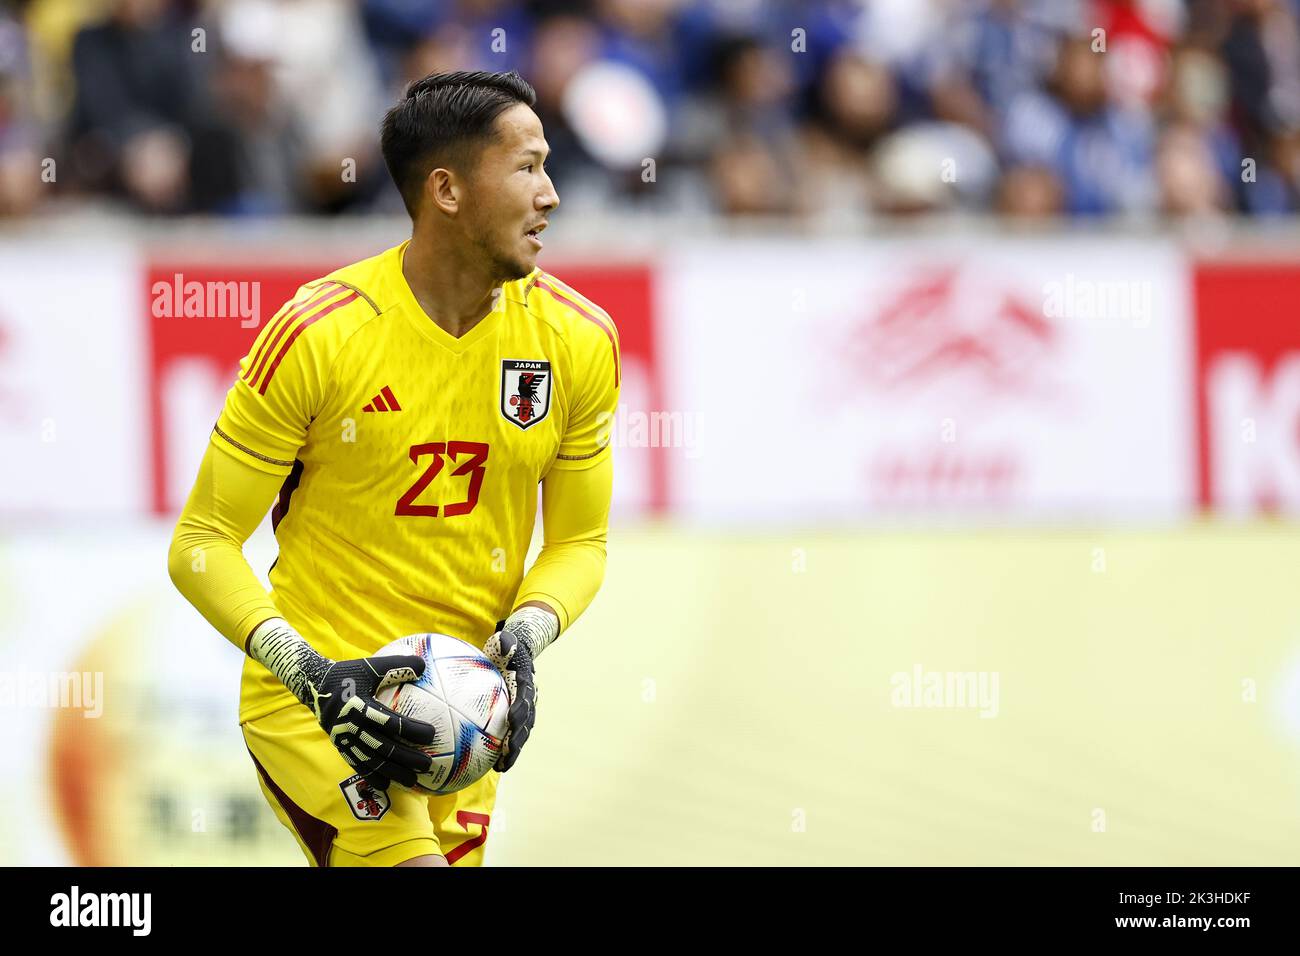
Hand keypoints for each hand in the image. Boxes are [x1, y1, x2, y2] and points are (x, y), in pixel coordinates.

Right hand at [247, 618, 434, 789]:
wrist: (314, 687)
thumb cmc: (347, 674)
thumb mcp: (370, 665)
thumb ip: (397, 665)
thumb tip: (424, 665)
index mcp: (361, 707)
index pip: (391, 723)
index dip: (412, 730)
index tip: (431, 735)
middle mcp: (352, 727)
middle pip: (384, 748)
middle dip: (407, 759)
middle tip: (428, 764)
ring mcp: (345, 740)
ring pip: (372, 762)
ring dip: (393, 773)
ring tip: (413, 780)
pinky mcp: (340, 747)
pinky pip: (358, 766)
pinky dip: (372, 777)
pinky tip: (387, 785)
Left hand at [482, 605, 558, 771]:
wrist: (518, 655)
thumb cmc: (507, 648)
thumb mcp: (506, 640)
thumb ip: (505, 641)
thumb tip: (502, 641)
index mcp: (525, 683)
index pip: (525, 697)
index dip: (520, 708)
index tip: (512, 718)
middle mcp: (528, 700)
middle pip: (526, 723)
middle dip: (518, 739)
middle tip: (508, 751)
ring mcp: (523, 712)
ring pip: (521, 735)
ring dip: (512, 751)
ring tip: (500, 767)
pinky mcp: (515, 719)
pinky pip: (508, 737)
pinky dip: (502, 751)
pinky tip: (488, 765)